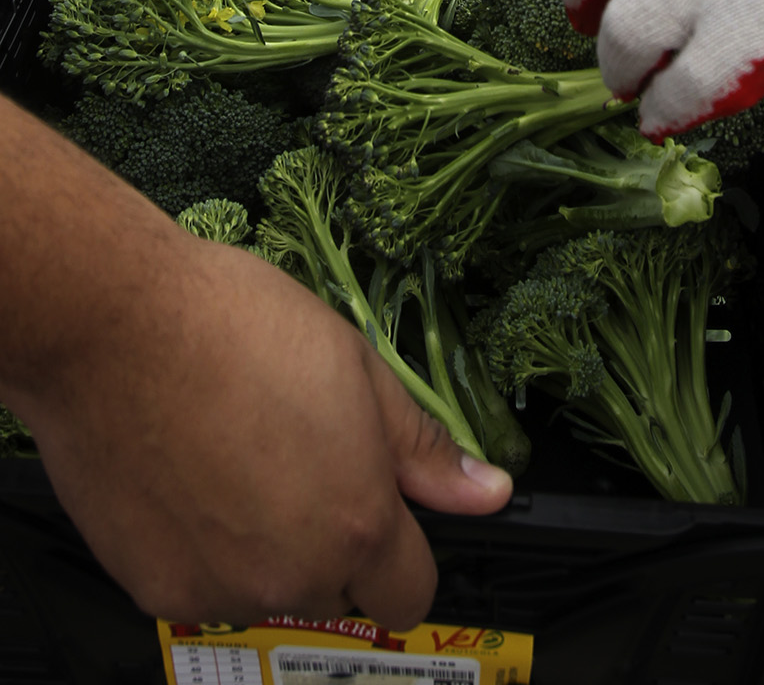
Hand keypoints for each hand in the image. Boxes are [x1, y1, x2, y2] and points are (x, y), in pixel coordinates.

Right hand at [12, 223, 510, 624]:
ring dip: (259, 548)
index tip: (374, 506)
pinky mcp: (154, 588)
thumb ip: (422, 448)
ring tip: (230, 455)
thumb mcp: (357, 367)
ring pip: (263, 590)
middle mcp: (293, 577)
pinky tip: (183, 476)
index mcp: (357, 523)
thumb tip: (487, 492)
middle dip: (326, 541)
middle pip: (333, 589)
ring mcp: (218, 590)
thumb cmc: (240, 328)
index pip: (409, 593)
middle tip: (292, 457)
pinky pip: (198, 585)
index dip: (400, 551)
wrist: (119, 328)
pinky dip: (197, 549)